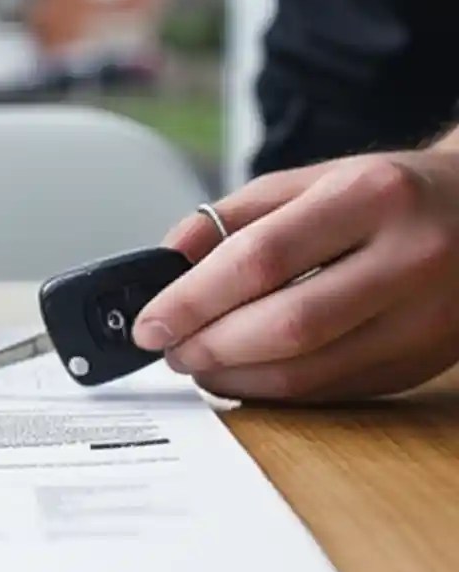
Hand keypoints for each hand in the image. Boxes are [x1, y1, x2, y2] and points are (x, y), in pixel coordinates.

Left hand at [133, 151, 458, 400]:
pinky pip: (329, 392)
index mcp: (373, 196)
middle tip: (169, 348)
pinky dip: (272, 391)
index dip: (192, 300)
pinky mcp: (419, 365)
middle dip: (209, 346)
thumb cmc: (391, 194)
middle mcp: (408, 259)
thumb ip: (233, 216)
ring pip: (307, 374)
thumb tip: (166, 262)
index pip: (261, 259)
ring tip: (197, 362)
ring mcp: (423, 320)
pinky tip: (243, 374)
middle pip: (285, 326)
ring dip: (234, 377)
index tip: (149, 322)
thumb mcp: (312, 180)